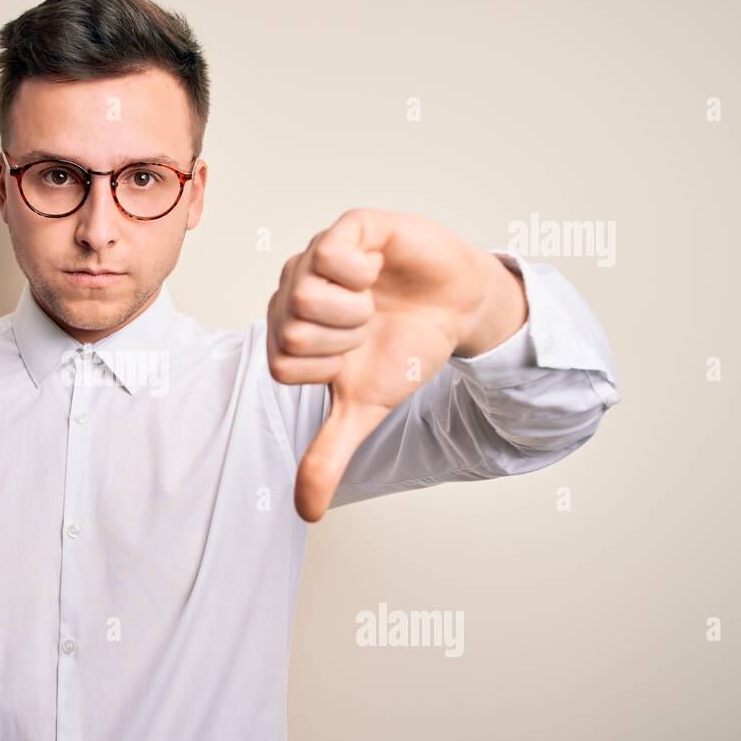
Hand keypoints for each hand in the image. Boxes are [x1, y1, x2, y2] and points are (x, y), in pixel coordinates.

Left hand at [268, 208, 520, 521]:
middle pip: (288, 330)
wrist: (460, 309)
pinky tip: (377, 274)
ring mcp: (319, 256)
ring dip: (352, 311)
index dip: (325, 368)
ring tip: (374, 303)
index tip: (352, 357)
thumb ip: (329, 454)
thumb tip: (307, 513)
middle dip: (341, 341)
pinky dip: (360, 274)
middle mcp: (295, 291)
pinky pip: (330, 252)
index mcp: (290, 332)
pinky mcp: (351, 227)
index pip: (280, 363)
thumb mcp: (365, 407)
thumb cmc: (406, 348)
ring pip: (302, 294)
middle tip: (367, 328)